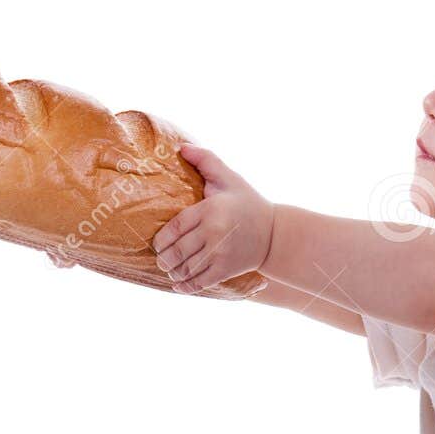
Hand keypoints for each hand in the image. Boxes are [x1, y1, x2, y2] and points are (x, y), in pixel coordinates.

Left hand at [152, 143, 274, 294]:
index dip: (162, 239)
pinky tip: (178, 284)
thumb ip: (206, 160)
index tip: (159, 242)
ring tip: (169, 270)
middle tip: (161, 259)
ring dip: (172, 272)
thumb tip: (181, 147)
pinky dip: (185, 286)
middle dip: (164, 258)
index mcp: (210, 210)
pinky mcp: (226, 270)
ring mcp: (220, 254)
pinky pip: (199, 282)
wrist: (275, 234)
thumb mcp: (229, 178)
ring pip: (185, 268)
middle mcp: (213, 233)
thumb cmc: (248, 203)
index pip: (175, 228)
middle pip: (176, 251)